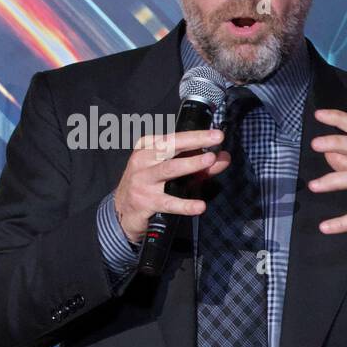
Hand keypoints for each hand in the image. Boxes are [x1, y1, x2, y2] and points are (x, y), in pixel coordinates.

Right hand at [112, 128, 229, 241]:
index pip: (174, 138)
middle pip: (171, 146)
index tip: (217, 134)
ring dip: (191, 164)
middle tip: (217, 138)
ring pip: (169, 169)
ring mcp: (143, 181)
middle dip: (195, 140)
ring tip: (210, 160)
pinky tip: (200, 206)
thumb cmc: (149, 186)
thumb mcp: (172, 173)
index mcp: (148, 148)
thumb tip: (224, 158)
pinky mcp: (145, 202)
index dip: (196, 135)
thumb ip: (200, 166)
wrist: (122, 212)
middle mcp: (143, 160)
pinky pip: (169, 202)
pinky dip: (185, 205)